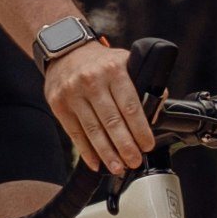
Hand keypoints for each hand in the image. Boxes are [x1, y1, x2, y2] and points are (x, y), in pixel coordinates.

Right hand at [44, 33, 154, 174]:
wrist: (64, 50)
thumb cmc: (99, 61)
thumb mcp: (124, 62)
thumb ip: (142, 83)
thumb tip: (158, 108)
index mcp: (114, 70)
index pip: (130, 105)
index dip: (140, 129)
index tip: (147, 145)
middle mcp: (92, 81)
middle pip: (111, 121)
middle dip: (125, 146)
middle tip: (134, 161)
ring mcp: (73, 93)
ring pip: (93, 130)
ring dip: (107, 153)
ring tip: (118, 167)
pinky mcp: (59, 104)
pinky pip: (75, 132)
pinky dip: (86, 151)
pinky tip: (96, 162)